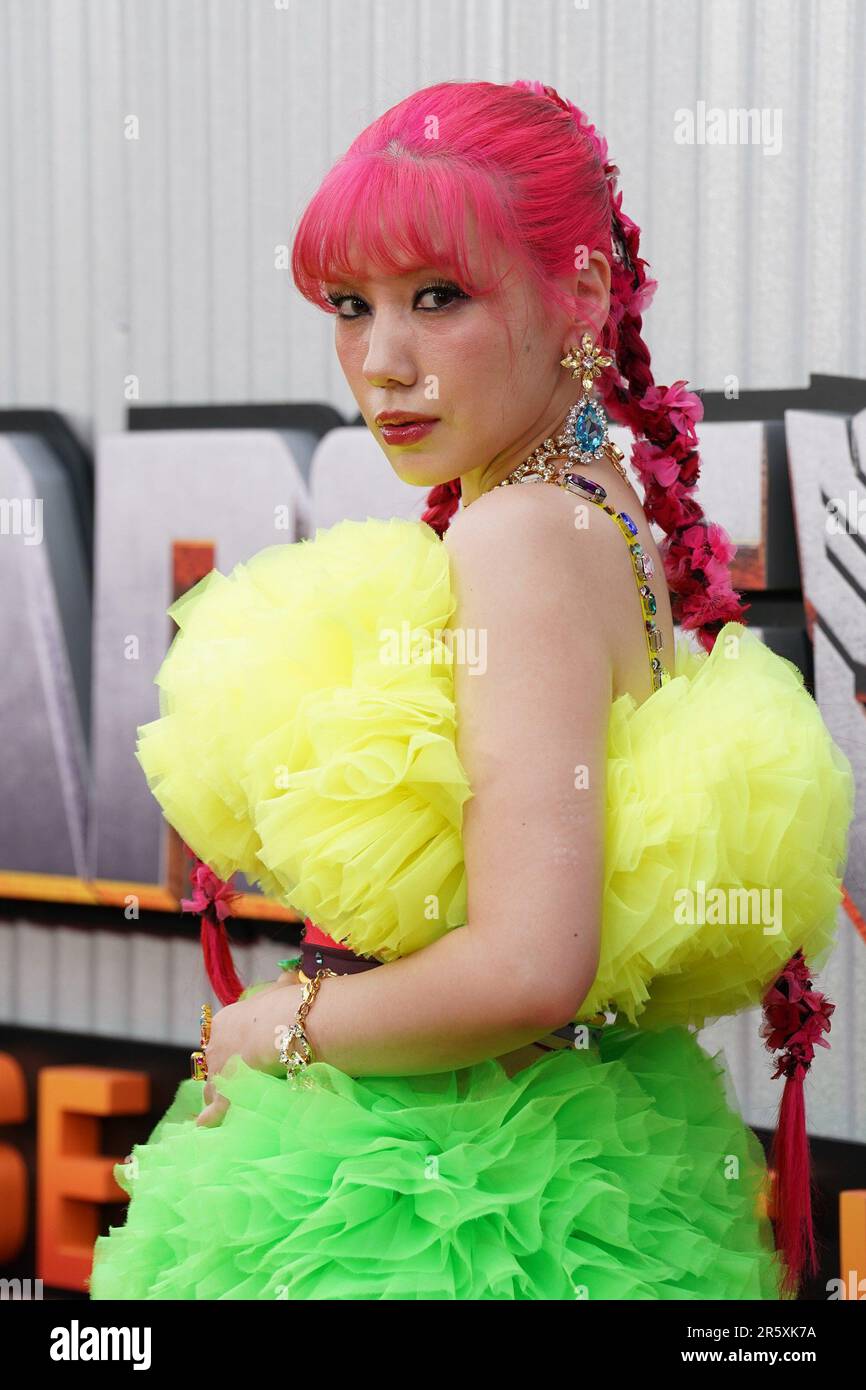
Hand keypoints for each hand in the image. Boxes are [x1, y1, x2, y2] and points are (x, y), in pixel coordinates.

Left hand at [195, 981, 304, 1127]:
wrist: (280, 1030)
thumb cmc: (282, 1006)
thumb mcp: (280, 989)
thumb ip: (281, 985)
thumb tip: (288, 976)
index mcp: (225, 1021)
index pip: (220, 1036)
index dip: (230, 1044)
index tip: (241, 1049)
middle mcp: (214, 1046)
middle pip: (212, 1062)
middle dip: (221, 1070)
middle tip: (233, 1077)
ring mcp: (218, 1072)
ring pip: (211, 1087)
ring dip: (217, 1094)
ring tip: (224, 1102)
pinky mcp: (225, 1094)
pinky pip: (212, 1112)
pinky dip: (209, 1119)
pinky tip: (204, 1126)